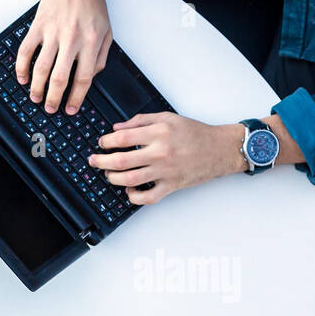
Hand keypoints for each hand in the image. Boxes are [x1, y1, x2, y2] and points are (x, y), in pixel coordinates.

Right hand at [16, 0, 113, 114]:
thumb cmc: (93, 5)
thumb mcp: (107, 31)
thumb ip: (101, 56)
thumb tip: (89, 78)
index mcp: (91, 41)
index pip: (83, 78)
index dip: (76, 98)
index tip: (71, 109)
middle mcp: (72, 38)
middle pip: (60, 78)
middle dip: (54, 99)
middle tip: (51, 109)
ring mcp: (53, 32)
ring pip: (41, 68)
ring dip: (37, 88)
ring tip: (36, 98)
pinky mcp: (38, 26)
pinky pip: (25, 51)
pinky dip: (21, 68)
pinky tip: (22, 79)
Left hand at [88, 113, 246, 203]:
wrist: (220, 149)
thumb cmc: (195, 133)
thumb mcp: (169, 118)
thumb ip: (141, 121)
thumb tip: (116, 128)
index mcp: (159, 133)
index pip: (122, 138)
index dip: (106, 142)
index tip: (101, 144)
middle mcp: (160, 152)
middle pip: (120, 161)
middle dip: (101, 162)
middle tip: (94, 161)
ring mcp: (165, 171)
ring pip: (129, 180)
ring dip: (112, 179)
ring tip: (108, 175)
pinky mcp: (171, 186)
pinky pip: (146, 197)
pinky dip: (133, 196)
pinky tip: (129, 190)